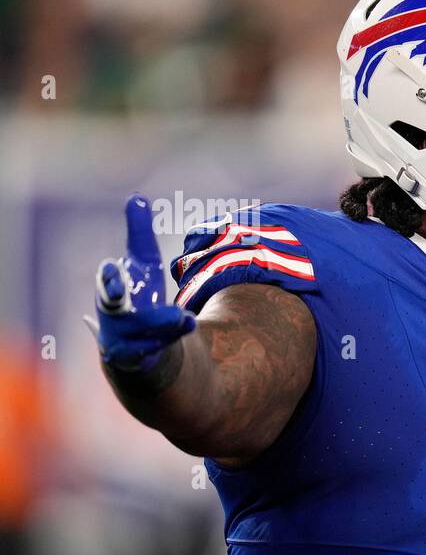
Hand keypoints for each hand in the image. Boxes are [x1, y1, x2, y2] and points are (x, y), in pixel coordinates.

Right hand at [85, 194, 195, 369]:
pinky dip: (172, 338)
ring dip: (162, 321)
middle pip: (110, 305)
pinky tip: (190, 325)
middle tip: (120, 292)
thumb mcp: (142, 263)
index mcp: (113, 286)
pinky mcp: (137, 357)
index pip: (107, 277)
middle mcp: (112, 312)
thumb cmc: (135, 294)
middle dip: (114, 297)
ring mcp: (122, 336)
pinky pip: (154, 350)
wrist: (131, 344)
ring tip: (185, 318)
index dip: (108, 275)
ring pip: (140, 330)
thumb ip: (139, 233)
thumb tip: (136, 197)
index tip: (117, 268)